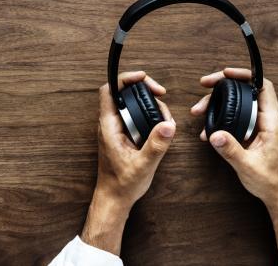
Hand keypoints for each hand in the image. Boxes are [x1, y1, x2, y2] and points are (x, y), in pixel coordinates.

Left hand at [81, 71, 175, 253]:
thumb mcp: (143, 165)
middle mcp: (111, 124)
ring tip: (164, 114)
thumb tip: (168, 125)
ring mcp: (117, 129)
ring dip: (148, 103)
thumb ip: (156, 145)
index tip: (143, 77)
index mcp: (109, 126)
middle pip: (123, 93)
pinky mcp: (124, 135)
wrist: (114, 199)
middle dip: (143, 89)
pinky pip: (135, 117)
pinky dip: (148, 116)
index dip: (125, 79)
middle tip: (161, 94)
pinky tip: (160, 126)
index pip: (109, 90)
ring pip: (130, 104)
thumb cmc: (122, 184)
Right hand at [191, 68, 277, 264]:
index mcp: (272, 122)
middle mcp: (267, 120)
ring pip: (239, 104)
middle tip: (204, 85)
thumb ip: (230, 149)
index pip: (262, 87)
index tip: (225, 73)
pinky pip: (237, 118)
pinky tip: (208, 130)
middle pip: (246, 91)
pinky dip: (222, 118)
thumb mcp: (248, 166)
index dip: (245, 75)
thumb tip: (214, 134)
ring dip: (219, 103)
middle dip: (223, 86)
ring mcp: (261, 126)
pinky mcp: (254, 133)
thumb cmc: (270, 181)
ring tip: (199, 110)